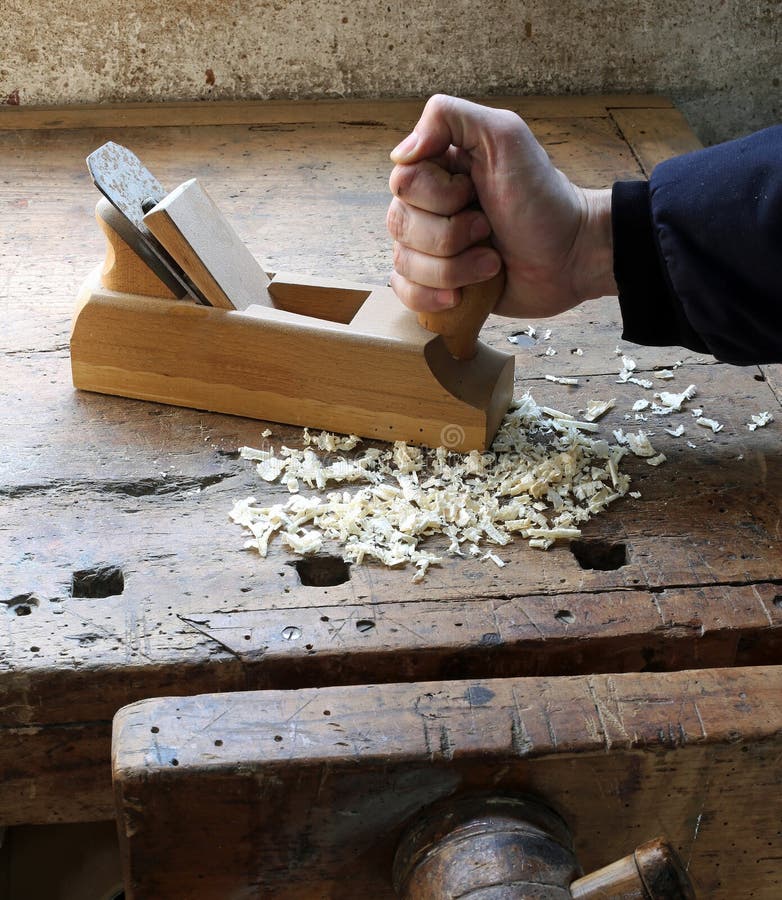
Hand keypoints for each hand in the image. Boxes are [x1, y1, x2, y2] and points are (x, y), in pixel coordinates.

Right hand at [387, 94, 615, 318]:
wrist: (571, 256)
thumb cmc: (544, 197)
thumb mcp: (506, 136)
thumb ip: (449, 117)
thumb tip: (399, 154)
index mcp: (437, 169)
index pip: (402, 182)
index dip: (438, 196)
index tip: (475, 193)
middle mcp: (427, 207)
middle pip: (399, 225)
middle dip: (450, 236)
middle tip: (489, 229)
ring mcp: (430, 248)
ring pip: (404, 263)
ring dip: (453, 270)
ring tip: (490, 263)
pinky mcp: (438, 285)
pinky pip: (405, 293)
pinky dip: (430, 297)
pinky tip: (461, 295)